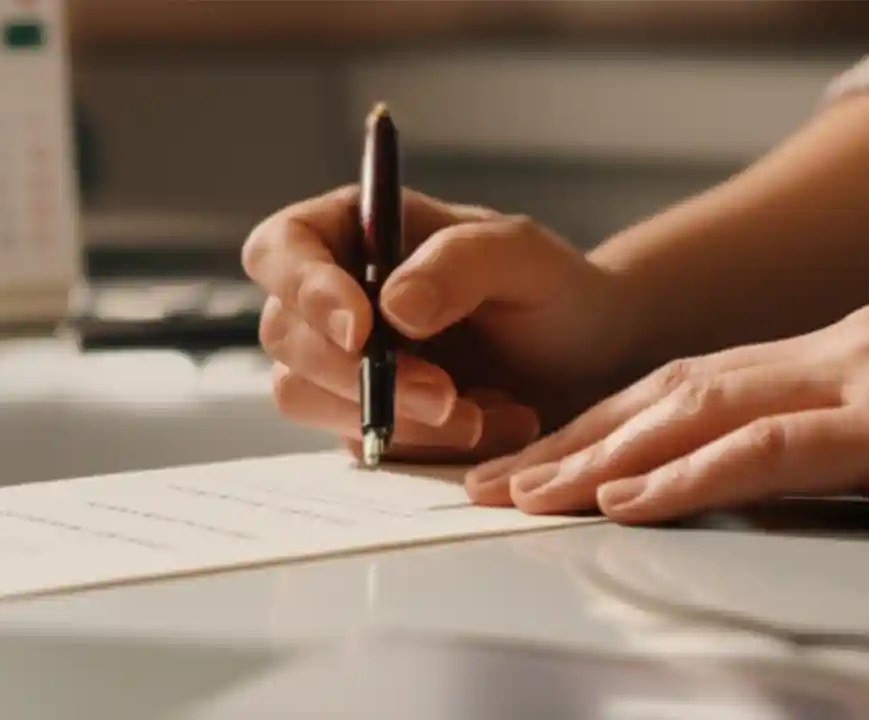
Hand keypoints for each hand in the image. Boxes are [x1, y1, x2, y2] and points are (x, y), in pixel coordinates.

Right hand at [242, 186, 632, 461]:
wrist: (587, 363)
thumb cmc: (553, 291)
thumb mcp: (523, 257)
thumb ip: (460, 262)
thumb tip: (392, 305)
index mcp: (353, 230)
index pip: (281, 248)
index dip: (303, 287)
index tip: (362, 329)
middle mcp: (331, 294)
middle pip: (283, 334)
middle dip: (357, 373)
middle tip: (446, 394)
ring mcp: (339, 361)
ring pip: (305, 397)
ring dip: (391, 416)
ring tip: (484, 414)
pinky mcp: (359, 418)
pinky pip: (359, 441)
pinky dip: (425, 444)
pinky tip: (489, 426)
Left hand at [467, 303, 868, 522]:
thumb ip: (809, 441)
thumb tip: (728, 479)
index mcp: (820, 362)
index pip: (682, 390)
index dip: (595, 428)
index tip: (525, 465)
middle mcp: (828, 358)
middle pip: (667, 395)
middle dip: (570, 442)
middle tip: (488, 482)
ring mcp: (857, 382)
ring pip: (696, 411)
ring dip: (601, 456)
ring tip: (525, 493)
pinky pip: (766, 448)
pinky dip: (687, 474)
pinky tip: (624, 502)